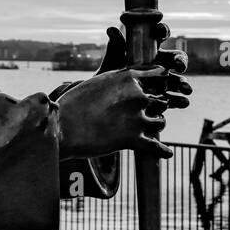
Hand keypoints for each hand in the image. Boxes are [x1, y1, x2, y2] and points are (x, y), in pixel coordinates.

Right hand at [57, 64, 175, 159]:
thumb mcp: (99, 82)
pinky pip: (156, 146)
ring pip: (161, 122)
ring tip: (145, 130)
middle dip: (155, 108)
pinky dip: (162, 151)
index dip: (160, 84)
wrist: (61, 127)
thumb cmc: (74, 104)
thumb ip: (118, 80)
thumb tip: (130, 80)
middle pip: (162, 101)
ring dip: (154, 126)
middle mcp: (137, 95)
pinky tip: (167, 153)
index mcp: (129, 77)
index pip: (159, 75)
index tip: (159, 89)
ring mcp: (137, 118)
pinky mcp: (134, 140)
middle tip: (145, 115)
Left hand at [96, 23, 191, 108]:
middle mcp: (160, 64)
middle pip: (175, 58)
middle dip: (179, 60)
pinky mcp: (163, 98)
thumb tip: (111, 29)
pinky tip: (184, 102)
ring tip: (187, 88)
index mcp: (150, 49)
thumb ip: (115, 46)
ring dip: (183, 83)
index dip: (162, 30)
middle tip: (179, 66)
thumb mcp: (113, 61)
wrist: (108, 99)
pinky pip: (174, 98)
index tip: (159, 30)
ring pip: (178, 79)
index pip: (160, 36)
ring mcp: (164, 82)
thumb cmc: (112, 75)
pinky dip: (180, 100)